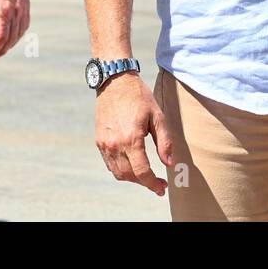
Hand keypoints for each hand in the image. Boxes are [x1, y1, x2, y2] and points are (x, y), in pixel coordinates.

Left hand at [0, 0, 28, 59]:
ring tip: (1, 50)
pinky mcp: (27, 8)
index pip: (0, 36)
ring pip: (18, 34)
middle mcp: (15, 12)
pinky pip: (24, 26)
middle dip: (1, 50)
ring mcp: (23, 10)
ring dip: (10, 44)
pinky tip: (11, 38)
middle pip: (10, 38)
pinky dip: (18, 35)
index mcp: (3, 9)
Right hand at [95, 72, 173, 196]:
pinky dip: (120, 169)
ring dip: (132, 178)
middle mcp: (115, 144)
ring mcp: (104, 144)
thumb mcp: (157, 116)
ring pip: (118, 173)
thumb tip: (168, 163)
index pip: (142, 172)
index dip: (153, 184)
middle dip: (145, 183)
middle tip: (157, 182)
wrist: (114, 80)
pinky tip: (131, 164)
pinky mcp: (99, 140)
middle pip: (130, 176)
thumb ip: (164, 142)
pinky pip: (109, 163)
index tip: (162, 188)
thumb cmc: (139, 96)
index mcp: (131, 139)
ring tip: (145, 174)